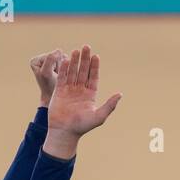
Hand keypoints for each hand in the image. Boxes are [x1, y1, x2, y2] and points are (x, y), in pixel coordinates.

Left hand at [31, 49, 65, 106]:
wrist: (56, 98)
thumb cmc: (50, 88)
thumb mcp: (46, 73)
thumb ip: (50, 59)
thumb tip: (59, 49)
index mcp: (35, 62)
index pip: (49, 56)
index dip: (53, 66)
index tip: (50, 76)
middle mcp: (41, 60)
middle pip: (55, 55)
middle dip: (59, 66)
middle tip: (56, 76)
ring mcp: (51, 62)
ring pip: (62, 57)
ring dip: (64, 67)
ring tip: (60, 76)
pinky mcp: (59, 64)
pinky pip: (68, 60)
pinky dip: (68, 67)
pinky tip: (65, 74)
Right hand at [44, 44, 121, 159]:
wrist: (64, 132)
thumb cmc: (82, 126)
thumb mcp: (99, 116)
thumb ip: (110, 105)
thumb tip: (120, 94)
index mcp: (90, 94)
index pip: (93, 77)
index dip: (95, 67)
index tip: (96, 56)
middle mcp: (80, 90)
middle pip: (83, 71)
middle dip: (85, 59)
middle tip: (86, 47)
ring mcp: (69, 90)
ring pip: (73, 72)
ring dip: (75, 62)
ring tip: (76, 50)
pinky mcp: (59, 91)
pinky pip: (62, 78)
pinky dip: (64, 69)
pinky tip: (66, 60)